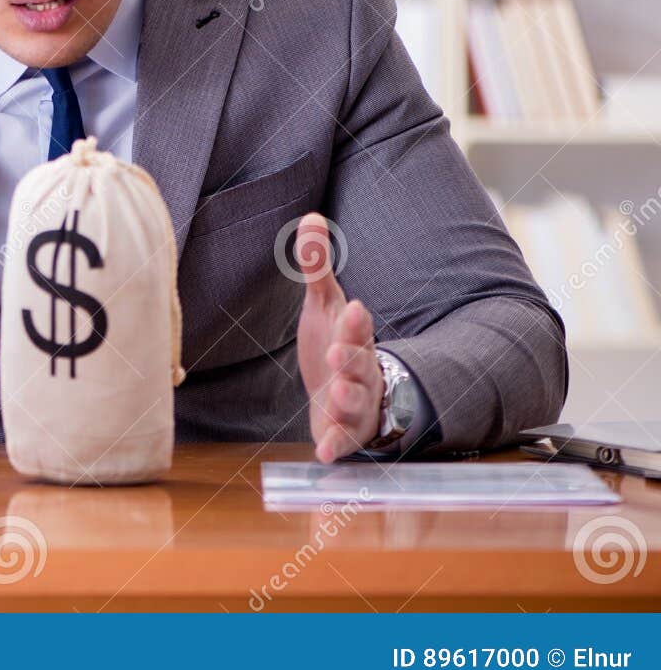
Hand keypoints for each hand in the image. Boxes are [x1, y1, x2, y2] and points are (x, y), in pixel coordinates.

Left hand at [293, 213, 383, 462]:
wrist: (345, 395)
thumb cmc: (335, 344)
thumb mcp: (323, 306)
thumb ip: (317, 267)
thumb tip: (310, 217)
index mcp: (354, 338)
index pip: (357, 326)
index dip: (354, 320)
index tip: (351, 307)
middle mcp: (360, 371)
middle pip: (359, 362)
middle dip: (351, 356)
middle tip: (338, 351)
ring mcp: (355, 403)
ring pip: (357, 402)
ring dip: (349, 398)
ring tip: (338, 393)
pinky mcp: (343, 431)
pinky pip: (343, 440)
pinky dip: (336, 446)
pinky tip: (324, 453)